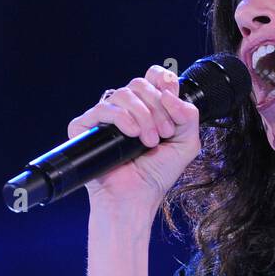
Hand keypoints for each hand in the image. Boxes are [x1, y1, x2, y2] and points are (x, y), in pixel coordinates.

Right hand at [67, 64, 201, 212]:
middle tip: (163, 134)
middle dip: (157, 108)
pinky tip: (132, 135)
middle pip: (139, 83)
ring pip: (123, 93)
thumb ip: (189, 115)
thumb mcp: (186, 144)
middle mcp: (125, 109)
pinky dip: (122, 118)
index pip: (152, 77)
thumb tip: (170, 93)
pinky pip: (103, 108)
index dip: (163, 82)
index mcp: (147, 108)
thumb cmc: (156, 175)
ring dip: (143, 117)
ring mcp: (104, 117)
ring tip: (149, 142)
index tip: (171, 102)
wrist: (136, 199)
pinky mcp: (85, 127)